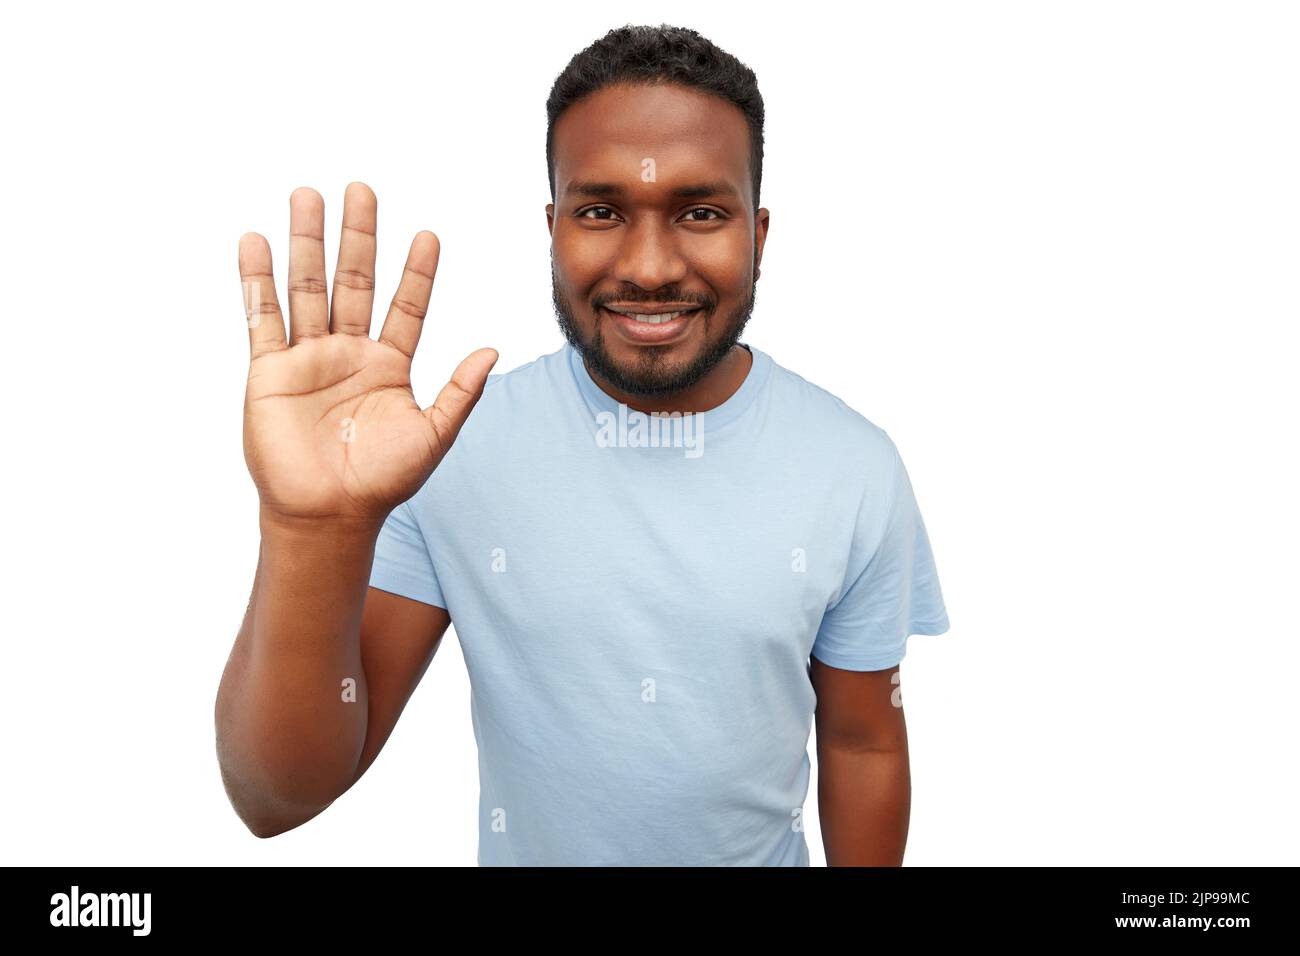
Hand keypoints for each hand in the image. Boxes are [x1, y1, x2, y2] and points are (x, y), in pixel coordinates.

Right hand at [237, 183, 496, 524]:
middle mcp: (348, 353)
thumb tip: (493, 350)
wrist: (329, 514)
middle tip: (361, 189)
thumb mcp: (433, 434)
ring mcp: (307, 358)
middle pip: (353, 281)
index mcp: (388, 365)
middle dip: (358, 236)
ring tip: (307, 195)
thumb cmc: (382, 481)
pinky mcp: (269, 371)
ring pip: (307, 287)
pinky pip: (261, 317)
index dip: (417, 272)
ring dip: (306, 242)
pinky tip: (257, 242)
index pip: (406, 306)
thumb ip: (460, 391)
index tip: (429, 236)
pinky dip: (257, 280)